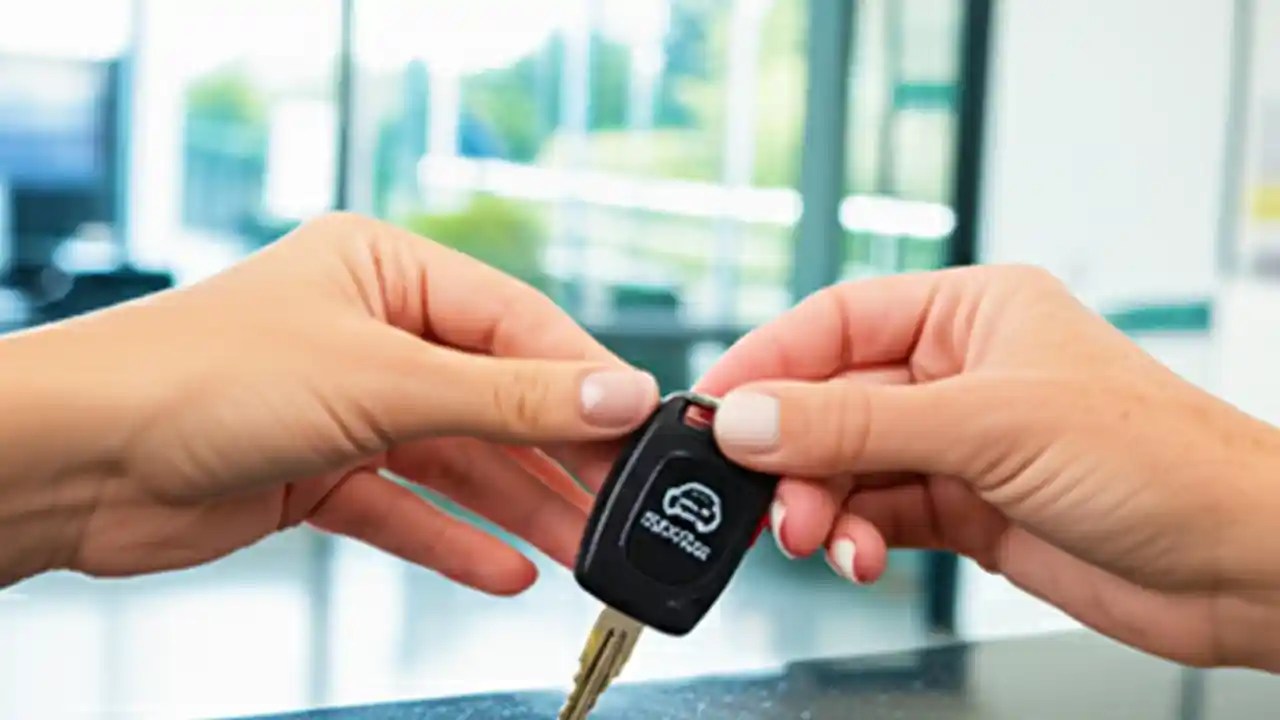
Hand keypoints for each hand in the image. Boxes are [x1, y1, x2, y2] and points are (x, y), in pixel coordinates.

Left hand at [0, 213, 657, 593]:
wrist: (73, 463)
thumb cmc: (198, 377)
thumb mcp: (380, 380)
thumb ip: (506, 397)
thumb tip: (614, 396)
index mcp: (386, 270)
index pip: (514, 324)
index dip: (582, 378)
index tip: (643, 425)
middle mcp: (372, 331)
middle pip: (494, 397)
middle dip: (557, 453)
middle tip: (622, 501)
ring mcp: (348, 405)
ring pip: (459, 459)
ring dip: (519, 505)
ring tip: (583, 549)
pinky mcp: (322, 471)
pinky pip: (409, 507)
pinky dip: (454, 540)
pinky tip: (507, 570)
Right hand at [698, 266, 1279, 670]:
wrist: (1239, 565)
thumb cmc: (1158, 460)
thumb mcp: (988, 424)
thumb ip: (856, 422)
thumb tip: (748, 418)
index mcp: (970, 313)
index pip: (837, 322)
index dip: (767, 363)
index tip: (713, 409)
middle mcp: (958, 373)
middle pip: (832, 401)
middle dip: (793, 452)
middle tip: (764, 497)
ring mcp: (959, 444)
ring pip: (848, 465)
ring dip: (820, 504)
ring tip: (817, 538)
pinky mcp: (966, 509)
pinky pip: (877, 515)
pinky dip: (854, 537)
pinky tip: (856, 556)